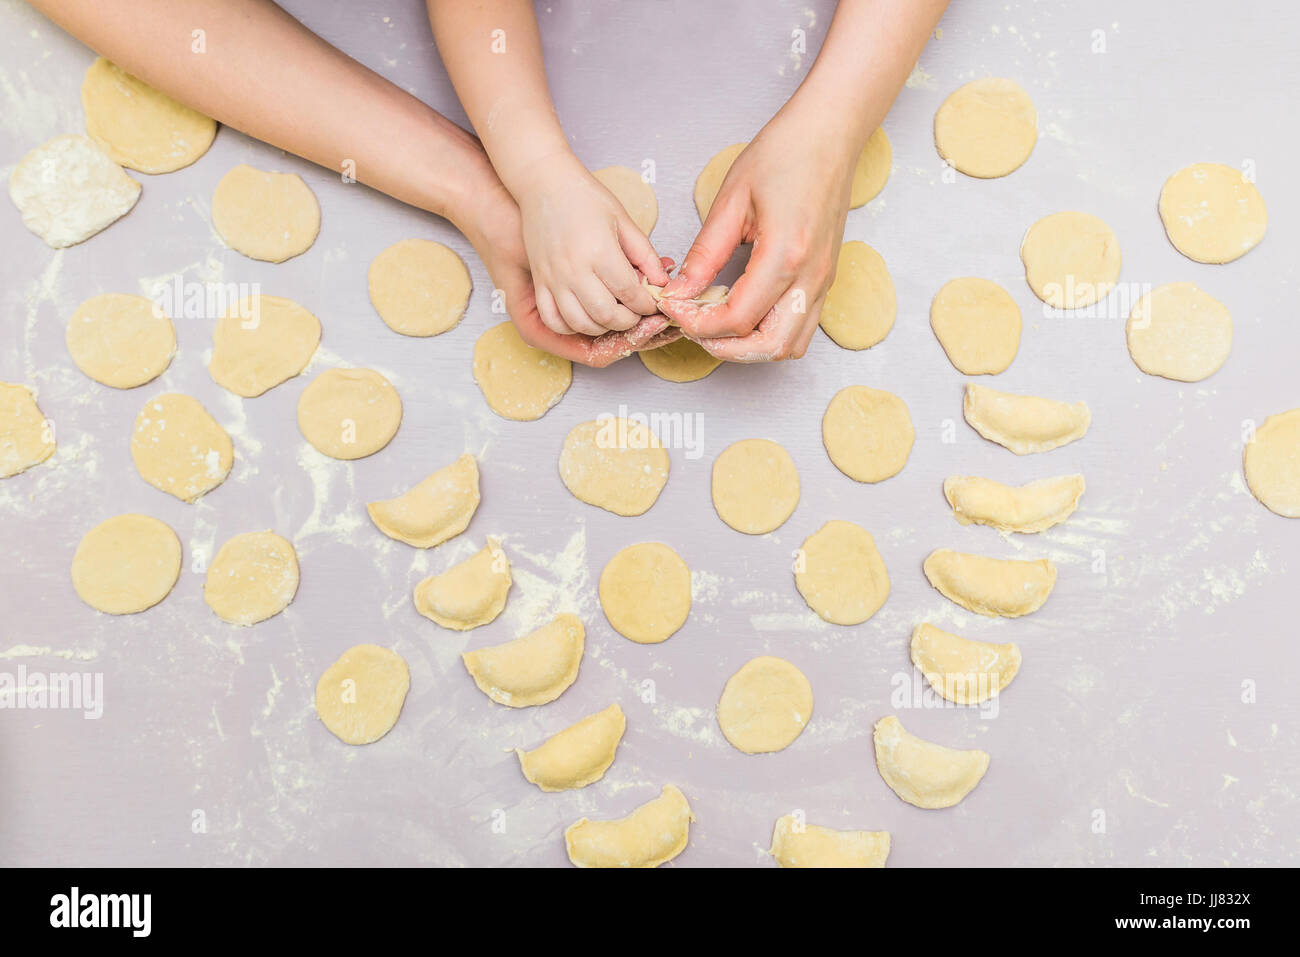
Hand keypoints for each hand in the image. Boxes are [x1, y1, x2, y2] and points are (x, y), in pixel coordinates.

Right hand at [457, 172, 673, 367]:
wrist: (544, 183)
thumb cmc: (585, 196)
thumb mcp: (624, 220)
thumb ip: (645, 254)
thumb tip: (663, 282)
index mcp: (599, 252)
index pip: (630, 294)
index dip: (647, 304)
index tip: (652, 303)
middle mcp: (574, 270)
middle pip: (607, 315)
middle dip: (629, 321)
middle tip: (636, 312)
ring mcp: (553, 279)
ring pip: (581, 323)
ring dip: (603, 327)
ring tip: (614, 315)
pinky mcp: (540, 282)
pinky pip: (553, 319)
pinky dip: (571, 327)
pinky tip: (585, 317)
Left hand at [657, 110, 857, 361]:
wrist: (830, 132)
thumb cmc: (785, 152)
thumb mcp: (731, 199)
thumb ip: (704, 254)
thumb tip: (680, 291)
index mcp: (786, 254)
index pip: (737, 319)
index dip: (698, 324)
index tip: (673, 307)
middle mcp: (811, 276)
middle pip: (768, 347)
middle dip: (723, 347)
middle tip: (692, 325)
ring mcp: (823, 281)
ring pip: (788, 346)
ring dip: (749, 348)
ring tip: (716, 323)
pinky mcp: (825, 279)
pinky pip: (800, 327)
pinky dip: (769, 333)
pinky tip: (742, 310)